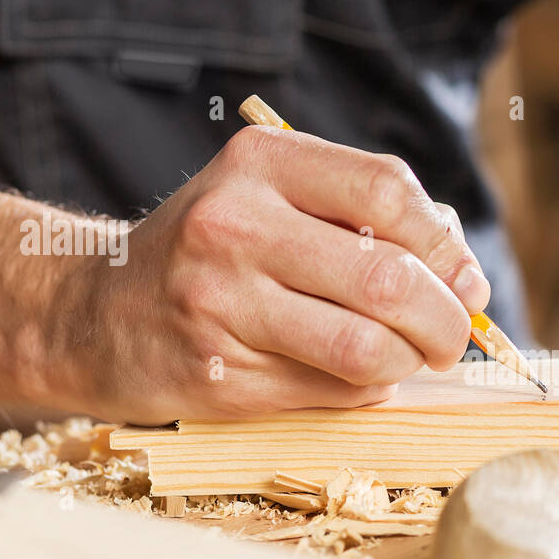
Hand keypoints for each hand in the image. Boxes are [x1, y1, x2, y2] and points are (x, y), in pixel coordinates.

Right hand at [69, 126, 489, 423]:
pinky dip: (363, 391)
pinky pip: (332, 393)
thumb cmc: (210, 253)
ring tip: (406, 358)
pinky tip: (348, 376)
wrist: (93, 312)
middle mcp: (235, 227)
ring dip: (408, 363)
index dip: (447, 245)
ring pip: (366, 349)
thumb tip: (465, 279)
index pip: (389, 191)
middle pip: (388, 280)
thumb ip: (363, 219)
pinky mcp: (218, 377)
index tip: (465, 281)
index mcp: (260, 165)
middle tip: (452, 338)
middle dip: (445, 321)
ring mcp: (220, 306)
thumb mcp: (272, 199)